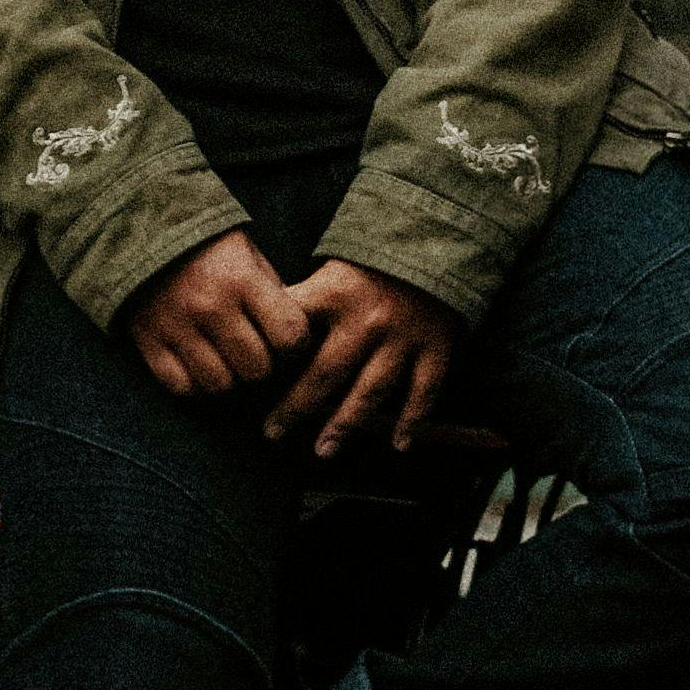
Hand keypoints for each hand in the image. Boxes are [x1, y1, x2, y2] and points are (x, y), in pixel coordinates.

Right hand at [126, 231, 308, 401]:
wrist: (141, 227)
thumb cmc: (207, 244)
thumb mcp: (248, 254)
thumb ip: (270, 293)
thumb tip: (291, 336)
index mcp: (241, 279)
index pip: (290, 335)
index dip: (296, 343)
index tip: (287, 338)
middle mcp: (210, 306)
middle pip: (257, 368)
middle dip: (263, 364)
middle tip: (256, 351)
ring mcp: (177, 326)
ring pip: (220, 384)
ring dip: (230, 378)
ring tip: (228, 360)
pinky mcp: (149, 341)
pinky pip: (182, 387)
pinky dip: (196, 385)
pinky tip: (201, 367)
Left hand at [265, 258, 459, 461]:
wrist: (440, 240)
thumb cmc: (379, 257)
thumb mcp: (335, 264)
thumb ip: (308, 296)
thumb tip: (265, 324)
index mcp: (337, 294)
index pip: (293, 332)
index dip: (269, 361)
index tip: (248, 386)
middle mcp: (368, 320)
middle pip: (325, 374)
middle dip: (296, 408)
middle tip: (273, 433)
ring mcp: (403, 338)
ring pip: (370, 392)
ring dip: (345, 425)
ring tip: (324, 450)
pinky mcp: (436, 347)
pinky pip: (423, 392)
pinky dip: (412, 421)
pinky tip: (399, 443)